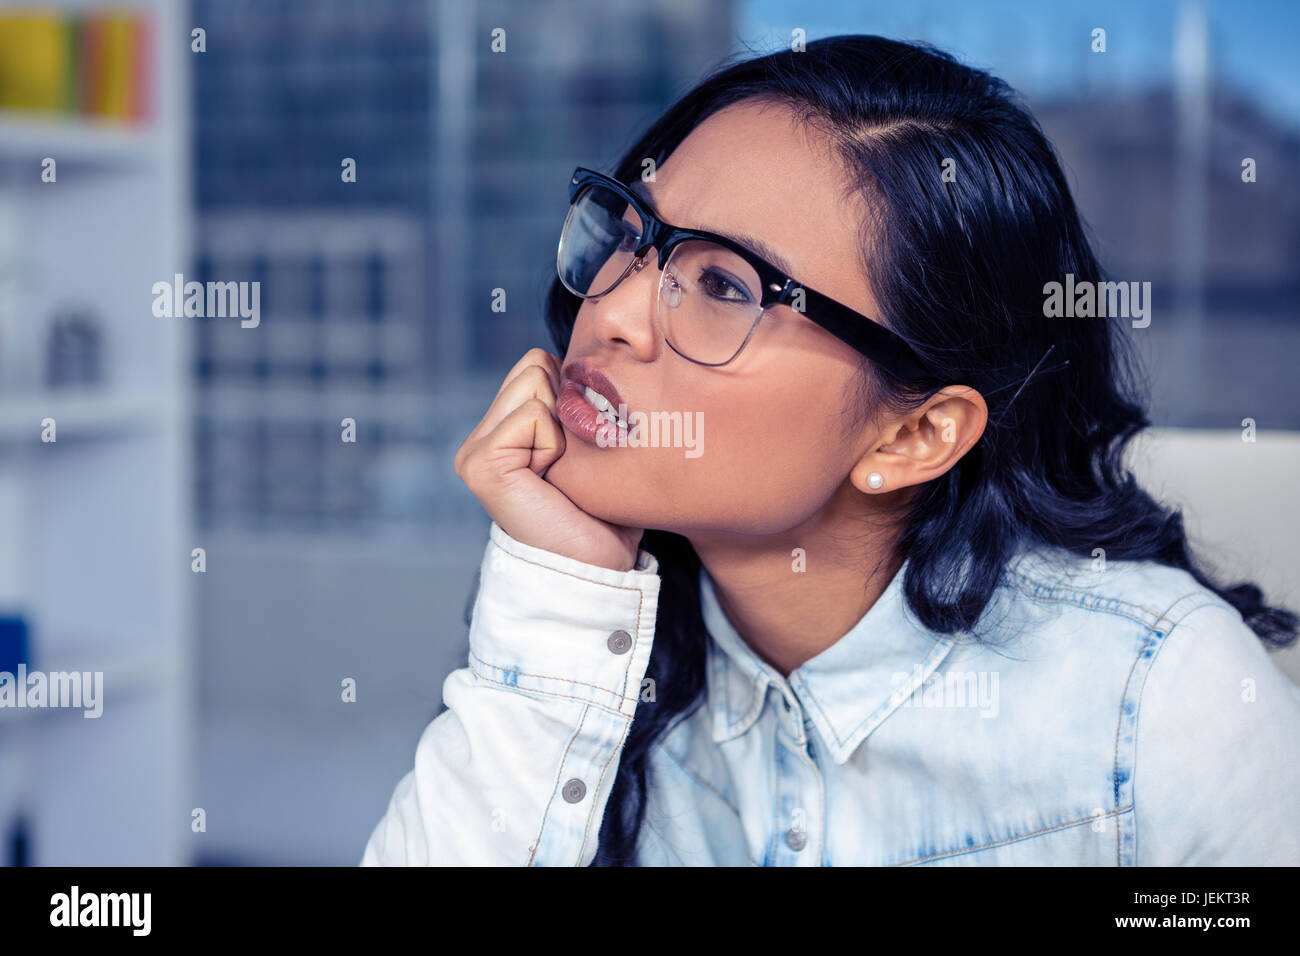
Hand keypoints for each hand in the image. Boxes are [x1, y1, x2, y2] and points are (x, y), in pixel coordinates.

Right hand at [454, 348, 644, 571]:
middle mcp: (480, 437)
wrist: (596, 568)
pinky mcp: (480, 463)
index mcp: (503, 430)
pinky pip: (533, 415)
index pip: (539, 362)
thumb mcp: (590, 447)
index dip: (573, 396)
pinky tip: (549, 479)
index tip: (577, 449)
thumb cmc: (603, 515)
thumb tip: (588, 364)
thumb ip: (578, 404)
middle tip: (569, 461)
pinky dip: (555, 444)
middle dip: (568, 406)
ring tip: (560, 471)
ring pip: (536, 380)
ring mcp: (475, 450)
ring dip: (564, 425)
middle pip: (536, 363)